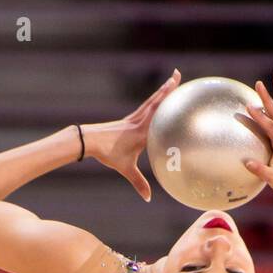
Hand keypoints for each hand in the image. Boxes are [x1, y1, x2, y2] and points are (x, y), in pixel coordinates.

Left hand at [81, 69, 181, 200]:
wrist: (90, 140)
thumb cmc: (108, 154)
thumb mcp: (125, 169)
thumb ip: (138, 183)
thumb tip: (148, 198)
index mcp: (142, 131)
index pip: (160, 116)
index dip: (170, 105)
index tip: (182, 95)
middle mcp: (139, 121)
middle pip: (156, 101)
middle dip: (168, 87)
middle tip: (178, 73)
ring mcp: (133, 118)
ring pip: (151, 101)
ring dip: (162, 90)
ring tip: (171, 79)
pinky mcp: (129, 119)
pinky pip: (145, 107)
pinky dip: (154, 100)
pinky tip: (157, 99)